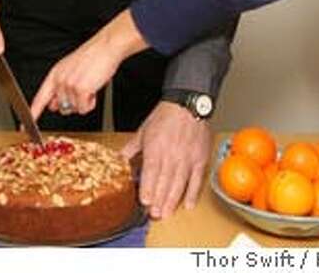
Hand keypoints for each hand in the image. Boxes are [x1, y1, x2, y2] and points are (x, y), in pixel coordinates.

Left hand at [30, 10, 147, 118]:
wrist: (105, 47)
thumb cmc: (92, 58)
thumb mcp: (70, 70)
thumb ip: (60, 88)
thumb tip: (54, 106)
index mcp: (54, 75)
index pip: (39, 98)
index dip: (32, 114)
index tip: (24, 127)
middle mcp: (59, 80)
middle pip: (62, 108)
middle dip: (74, 104)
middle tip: (83, 89)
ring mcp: (68, 85)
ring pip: (75, 109)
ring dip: (85, 102)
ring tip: (90, 84)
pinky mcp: (80, 89)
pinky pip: (84, 109)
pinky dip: (91, 103)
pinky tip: (94, 88)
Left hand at [123, 101, 210, 219]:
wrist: (188, 104)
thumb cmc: (165, 116)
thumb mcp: (143, 131)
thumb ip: (131, 148)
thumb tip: (118, 160)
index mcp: (155, 147)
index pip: (151, 172)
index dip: (148, 188)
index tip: (145, 202)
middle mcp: (171, 154)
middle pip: (164, 182)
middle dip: (159, 200)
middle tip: (155, 214)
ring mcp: (187, 158)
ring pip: (179, 184)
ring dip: (172, 201)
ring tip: (167, 213)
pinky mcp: (200, 159)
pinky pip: (196, 180)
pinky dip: (192, 193)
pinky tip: (188, 204)